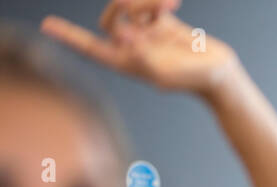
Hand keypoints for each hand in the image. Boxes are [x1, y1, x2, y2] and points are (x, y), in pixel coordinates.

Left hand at [42, 0, 240, 96]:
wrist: (219, 73)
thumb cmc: (193, 79)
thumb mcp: (165, 73)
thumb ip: (141, 56)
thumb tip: (123, 36)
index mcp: (127, 63)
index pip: (90, 48)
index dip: (69, 36)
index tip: (47, 26)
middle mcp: (133, 47)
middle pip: (110, 20)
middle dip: (120, 8)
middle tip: (133, 2)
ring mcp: (147, 34)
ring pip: (130, 7)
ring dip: (144, 2)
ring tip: (167, 4)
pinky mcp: (162, 22)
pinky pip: (150, 4)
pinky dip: (158, 1)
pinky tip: (174, 3)